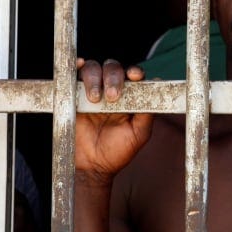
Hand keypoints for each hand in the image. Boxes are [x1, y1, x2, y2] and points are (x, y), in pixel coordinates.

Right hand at [74, 58, 152, 180]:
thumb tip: (157, 86)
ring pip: (94, 69)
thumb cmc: (119, 150)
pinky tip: (80, 66)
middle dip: (114, 78)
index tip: (134, 76)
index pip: (134, 76)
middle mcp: (113, 90)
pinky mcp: (74, 96)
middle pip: (113, 68)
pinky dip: (77, 67)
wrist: (93, 166)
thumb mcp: (140, 133)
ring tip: (95, 99)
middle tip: (112, 97)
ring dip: (94, 78)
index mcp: (130, 96)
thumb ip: (148, 112)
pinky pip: (73, 76)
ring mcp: (93, 91)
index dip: (135, 72)